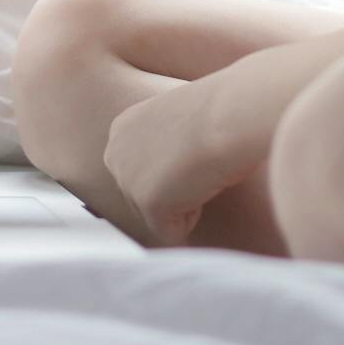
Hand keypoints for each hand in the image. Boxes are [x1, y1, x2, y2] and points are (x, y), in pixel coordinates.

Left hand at [100, 77, 265, 246]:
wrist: (228, 115)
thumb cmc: (218, 112)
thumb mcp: (176, 123)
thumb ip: (161, 145)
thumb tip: (170, 170)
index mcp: (122, 128)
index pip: (142, 172)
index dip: (175, 170)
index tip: (193, 150)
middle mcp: (115, 154)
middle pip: (144, 199)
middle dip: (176, 191)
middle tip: (198, 162)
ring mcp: (127, 179)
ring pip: (158, 217)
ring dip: (185, 202)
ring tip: (200, 170)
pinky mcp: (146, 202)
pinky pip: (171, 232)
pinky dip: (193, 218)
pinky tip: (202, 185)